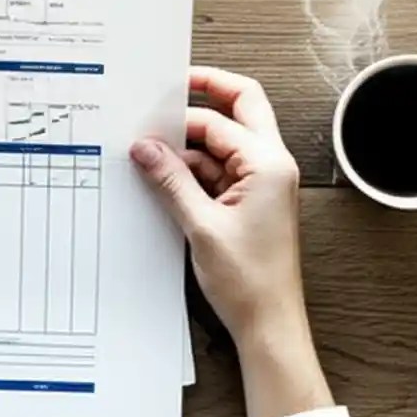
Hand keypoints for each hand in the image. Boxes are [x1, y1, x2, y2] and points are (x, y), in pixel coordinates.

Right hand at [130, 67, 331, 416]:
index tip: (147, 123)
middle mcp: (271, 166)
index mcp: (269, 165)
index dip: (181, 120)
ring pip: (224, 142)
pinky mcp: (250, 200)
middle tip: (166, 94)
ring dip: (190, 146)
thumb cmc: (250, 281)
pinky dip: (193, 171)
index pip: (220, 121)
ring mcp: (262, 182)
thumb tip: (145, 148)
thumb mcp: (201, 225)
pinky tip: (165, 180)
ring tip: (151, 156)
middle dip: (204, 97)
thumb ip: (171, 180)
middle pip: (239, 109)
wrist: (268, 322)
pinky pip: (219, 170)